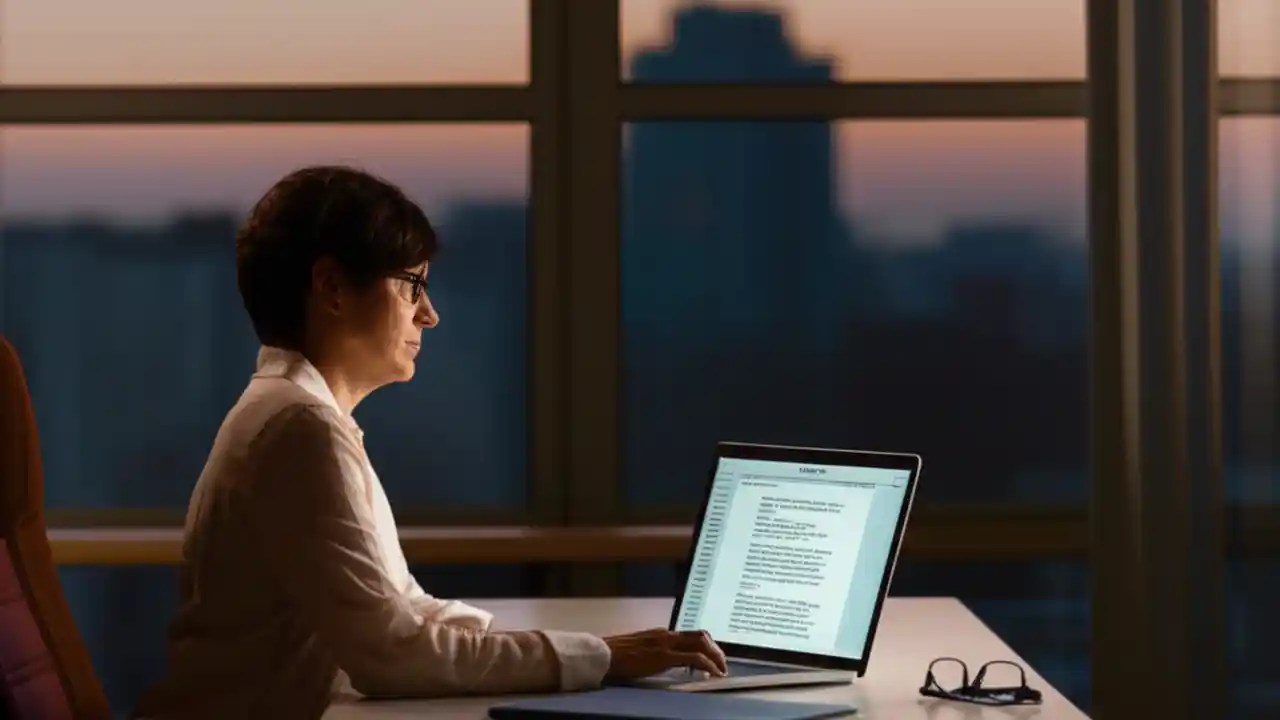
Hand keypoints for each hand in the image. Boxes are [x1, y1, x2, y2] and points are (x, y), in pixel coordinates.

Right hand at [602, 628, 727, 680]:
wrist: (603, 655)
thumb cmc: (617, 656)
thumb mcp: (641, 650)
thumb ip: (656, 652)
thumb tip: (668, 662)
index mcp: (661, 633)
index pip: (690, 634)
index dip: (706, 645)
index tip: (712, 658)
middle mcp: (666, 635)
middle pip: (701, 635)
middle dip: (716, 650)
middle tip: (722, 665)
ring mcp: (666, 644)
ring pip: (701, 643)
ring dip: (715, 657)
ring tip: (721, 670)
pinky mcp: (664, 656)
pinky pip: (694, 658)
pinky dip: (708, 665)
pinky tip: (712, 674)